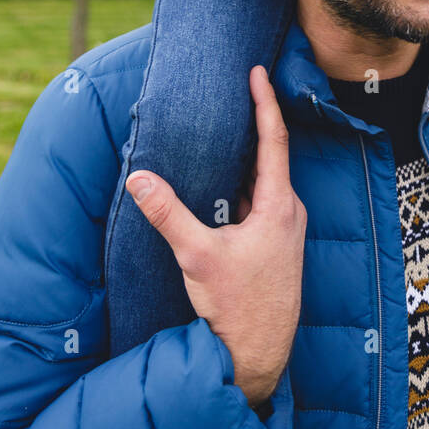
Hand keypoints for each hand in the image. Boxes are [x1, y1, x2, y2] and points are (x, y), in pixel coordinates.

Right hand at [127, 66, 306, 406]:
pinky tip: (222, 185)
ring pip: (266, 181)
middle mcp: (289, 212)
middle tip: (240, 89)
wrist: (257, 356)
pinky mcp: (275, 246)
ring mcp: (285, 230)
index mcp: (279, 206)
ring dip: (247, 157)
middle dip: (255, 122)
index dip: (264, 101)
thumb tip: (138, 177)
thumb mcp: (196, 256)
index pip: (274, 139)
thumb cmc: (237, 307)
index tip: (258, 71)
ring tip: (226, 129)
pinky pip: (261, 202)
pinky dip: (243, 185)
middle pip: (272, 155)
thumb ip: (168, 213)